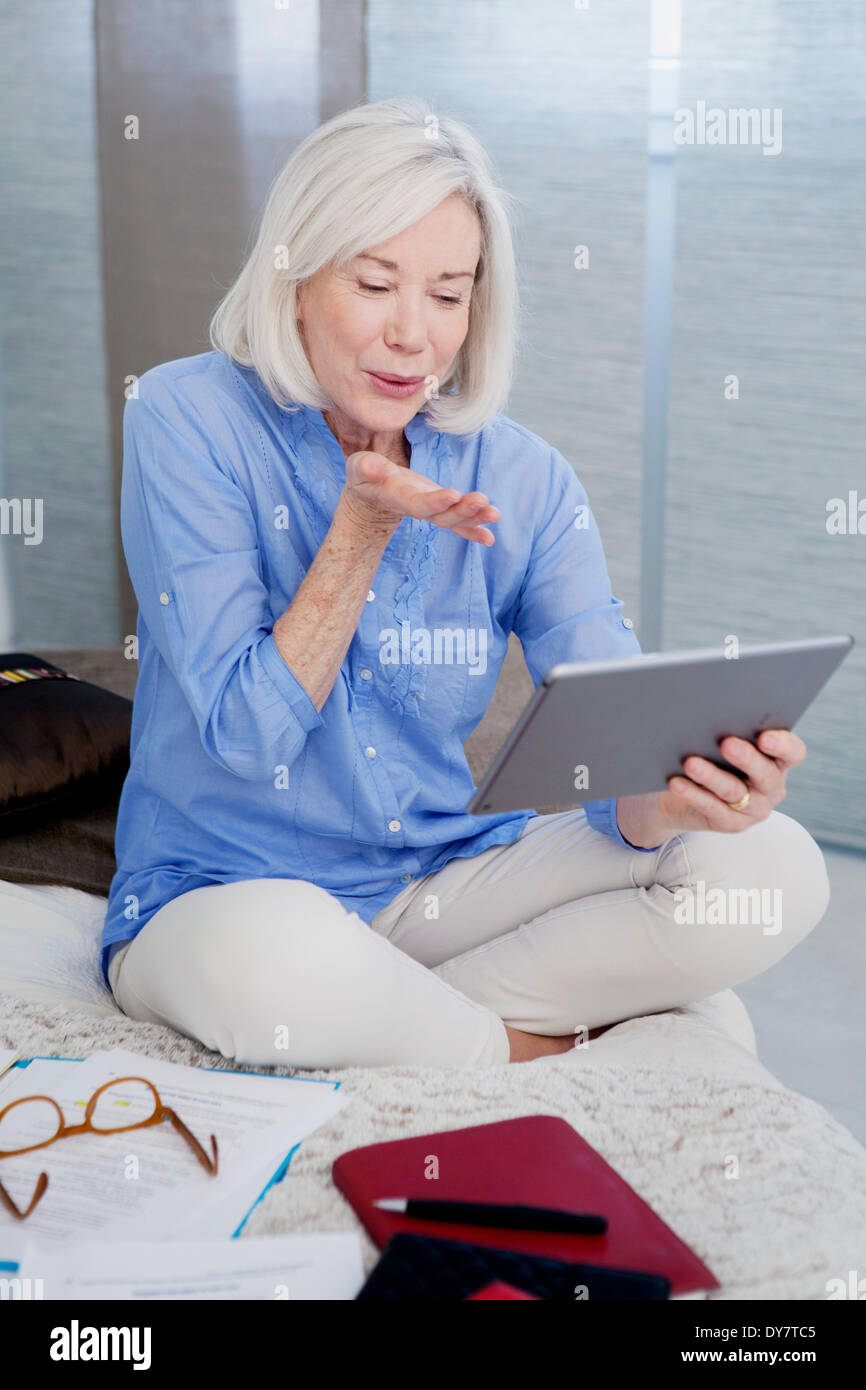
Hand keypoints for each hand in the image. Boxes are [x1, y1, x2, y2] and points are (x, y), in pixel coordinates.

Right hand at [341, 450, 499, 544]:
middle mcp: (416, 508)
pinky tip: (489, 538)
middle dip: (462, 510)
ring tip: (495, 514)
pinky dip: (473, 530)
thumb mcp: (359, 467)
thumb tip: (370, 466)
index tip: (452, 495)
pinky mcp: (438, 509)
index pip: (416, 503)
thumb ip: (364, 467)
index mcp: (397, 497)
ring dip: (474, 517)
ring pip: (453, 519)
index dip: (433, 502)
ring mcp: (430, 511)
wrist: (371, 494)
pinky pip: (457, 524)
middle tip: (482, 502)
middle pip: (441, 516)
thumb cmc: (365, 476)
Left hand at [616, 729, 806, 845]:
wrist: (681, 794)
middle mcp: (771, 786)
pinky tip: (677, 782)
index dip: (783, 745)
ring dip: (711, 776)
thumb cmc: (707, 753)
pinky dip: (693, 794)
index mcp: (777, 760)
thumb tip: (710, 708)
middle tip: (727, 743)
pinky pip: (712, 809)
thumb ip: (726, 727)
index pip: (793, 752)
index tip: (764, 737)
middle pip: (765, 774)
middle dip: (746, 758)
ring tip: (690, 762)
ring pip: (734, 792)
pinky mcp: (731, 823)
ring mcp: (754, 808)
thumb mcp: (720, 740)